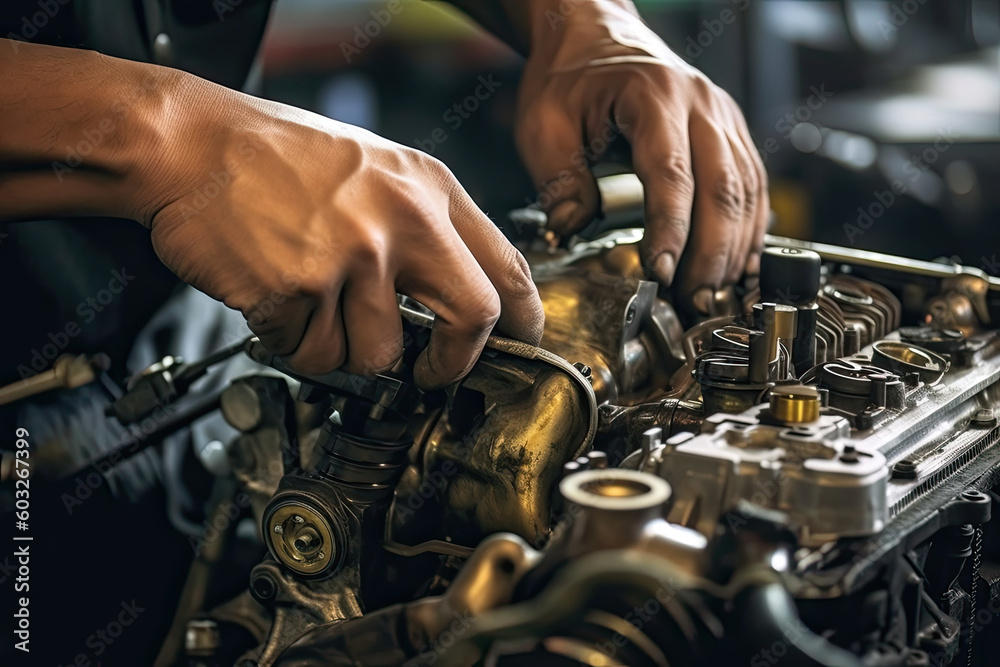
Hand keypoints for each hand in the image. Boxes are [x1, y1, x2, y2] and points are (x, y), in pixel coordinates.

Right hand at [137, 82, 542, 387]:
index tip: (516, 346)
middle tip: (431, 372)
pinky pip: (312, 354)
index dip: (522, 321)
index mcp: (428, 189)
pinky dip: (292, 342)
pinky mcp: (299, 291)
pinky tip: (277, 296)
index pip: (507, 268)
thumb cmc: (276, 155)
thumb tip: (459, 291)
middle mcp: (400, 222)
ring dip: (342, 346)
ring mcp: (351, 257)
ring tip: (313, 300)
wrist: (191, 143)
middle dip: (453, 364)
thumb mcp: (377, 168)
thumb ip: (424, 225)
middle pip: (472, 321)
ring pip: (375, 354)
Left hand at [516, 0, 767, 309]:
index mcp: (654, 96)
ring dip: (734, 250)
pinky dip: (749, 231)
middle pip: (723, 188)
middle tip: (694, 302)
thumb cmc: (570, 75)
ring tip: (712, 296)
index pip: (672, 174)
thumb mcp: (544, 122)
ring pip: (747, 192)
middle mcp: (702, 104)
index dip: (671, 230)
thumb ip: (558, 178)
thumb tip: (569, 230)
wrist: (595, 33)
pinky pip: (753, 187)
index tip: (660, 274)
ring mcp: (724, 118)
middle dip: (712, 254)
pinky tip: (737, 266)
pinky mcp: (731, 135)